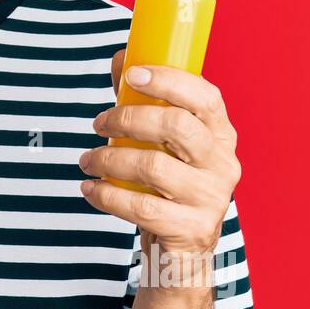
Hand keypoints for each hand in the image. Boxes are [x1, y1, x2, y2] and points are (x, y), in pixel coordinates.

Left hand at [78, 48, 241, 287]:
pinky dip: (107, 195)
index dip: (170, 81)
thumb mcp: (160, 143)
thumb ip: (143, 102)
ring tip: (86, 160)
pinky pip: (142, 208)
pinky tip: (90, 189)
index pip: (206, 97)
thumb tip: (121, 57)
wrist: (179, 251)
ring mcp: (211, 199)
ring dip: (109, 158)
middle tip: (97, 123)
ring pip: (154, 167)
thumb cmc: (167, 186)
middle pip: (178, 127)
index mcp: (220, 134)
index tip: (132, 75)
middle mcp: (223, 164)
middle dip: (128, 119)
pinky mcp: (192, 229)